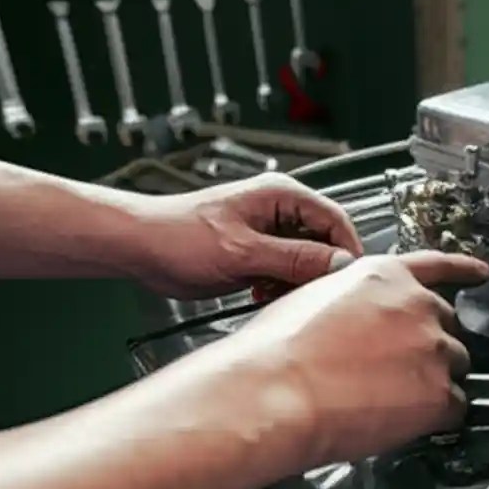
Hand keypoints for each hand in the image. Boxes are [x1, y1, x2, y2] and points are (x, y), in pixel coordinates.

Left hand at [132, 173, 362, 298]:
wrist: (141, 247)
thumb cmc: (178, 235)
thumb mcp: (243, 251)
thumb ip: (294, 258)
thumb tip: (338, 264)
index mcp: (281, 195)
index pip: (336, 220)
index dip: (346, 251)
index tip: (347, 279)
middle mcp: (279, 209)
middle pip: (324, 242)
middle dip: (317, 271)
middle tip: (303, 291)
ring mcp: (269, 231)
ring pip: (306, 260)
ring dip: (296, 281)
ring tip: (274, 291)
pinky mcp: (258, 251)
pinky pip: (286, 270)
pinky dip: (280, 285)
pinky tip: (261, 293)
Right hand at [216, 251, 488, 470]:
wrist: (274, 391)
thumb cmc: (277, 352)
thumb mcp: (315, 297)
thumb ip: (355, 301)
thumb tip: (360, 318)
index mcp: (386, 276)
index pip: (438, 267)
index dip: (463, 271)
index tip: (480, 274)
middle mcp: (418, 306)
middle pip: (447, 326)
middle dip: (428, 346)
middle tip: (394, 370)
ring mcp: (434, 349)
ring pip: (455, 368)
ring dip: (433, 383)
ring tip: (389, 399)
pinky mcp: (440, 394)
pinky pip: (456, 408)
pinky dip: (437, 418)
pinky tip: (404, 422)